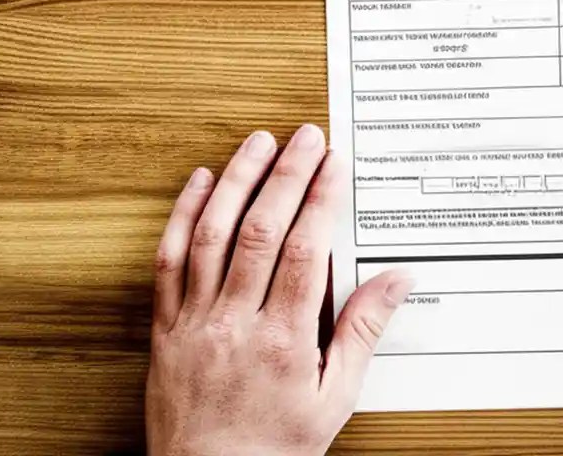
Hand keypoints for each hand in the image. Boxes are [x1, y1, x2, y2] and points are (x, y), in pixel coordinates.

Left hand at [146, 125, 410, 455]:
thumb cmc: (275, 448)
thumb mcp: (336, 398)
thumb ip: (363, 331)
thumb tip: (396, 280)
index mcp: (284, 340)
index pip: (306, 249)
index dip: (321, 197)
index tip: (334, 164)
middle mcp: (236, 323)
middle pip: (262, 230)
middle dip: (286, 174)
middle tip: (304, 138)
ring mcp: (196, 323)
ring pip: (212, 235)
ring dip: (236, 181)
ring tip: (256, 143)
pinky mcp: (166, 330)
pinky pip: (168, 262)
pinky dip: (182, 217)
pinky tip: (200, 184)